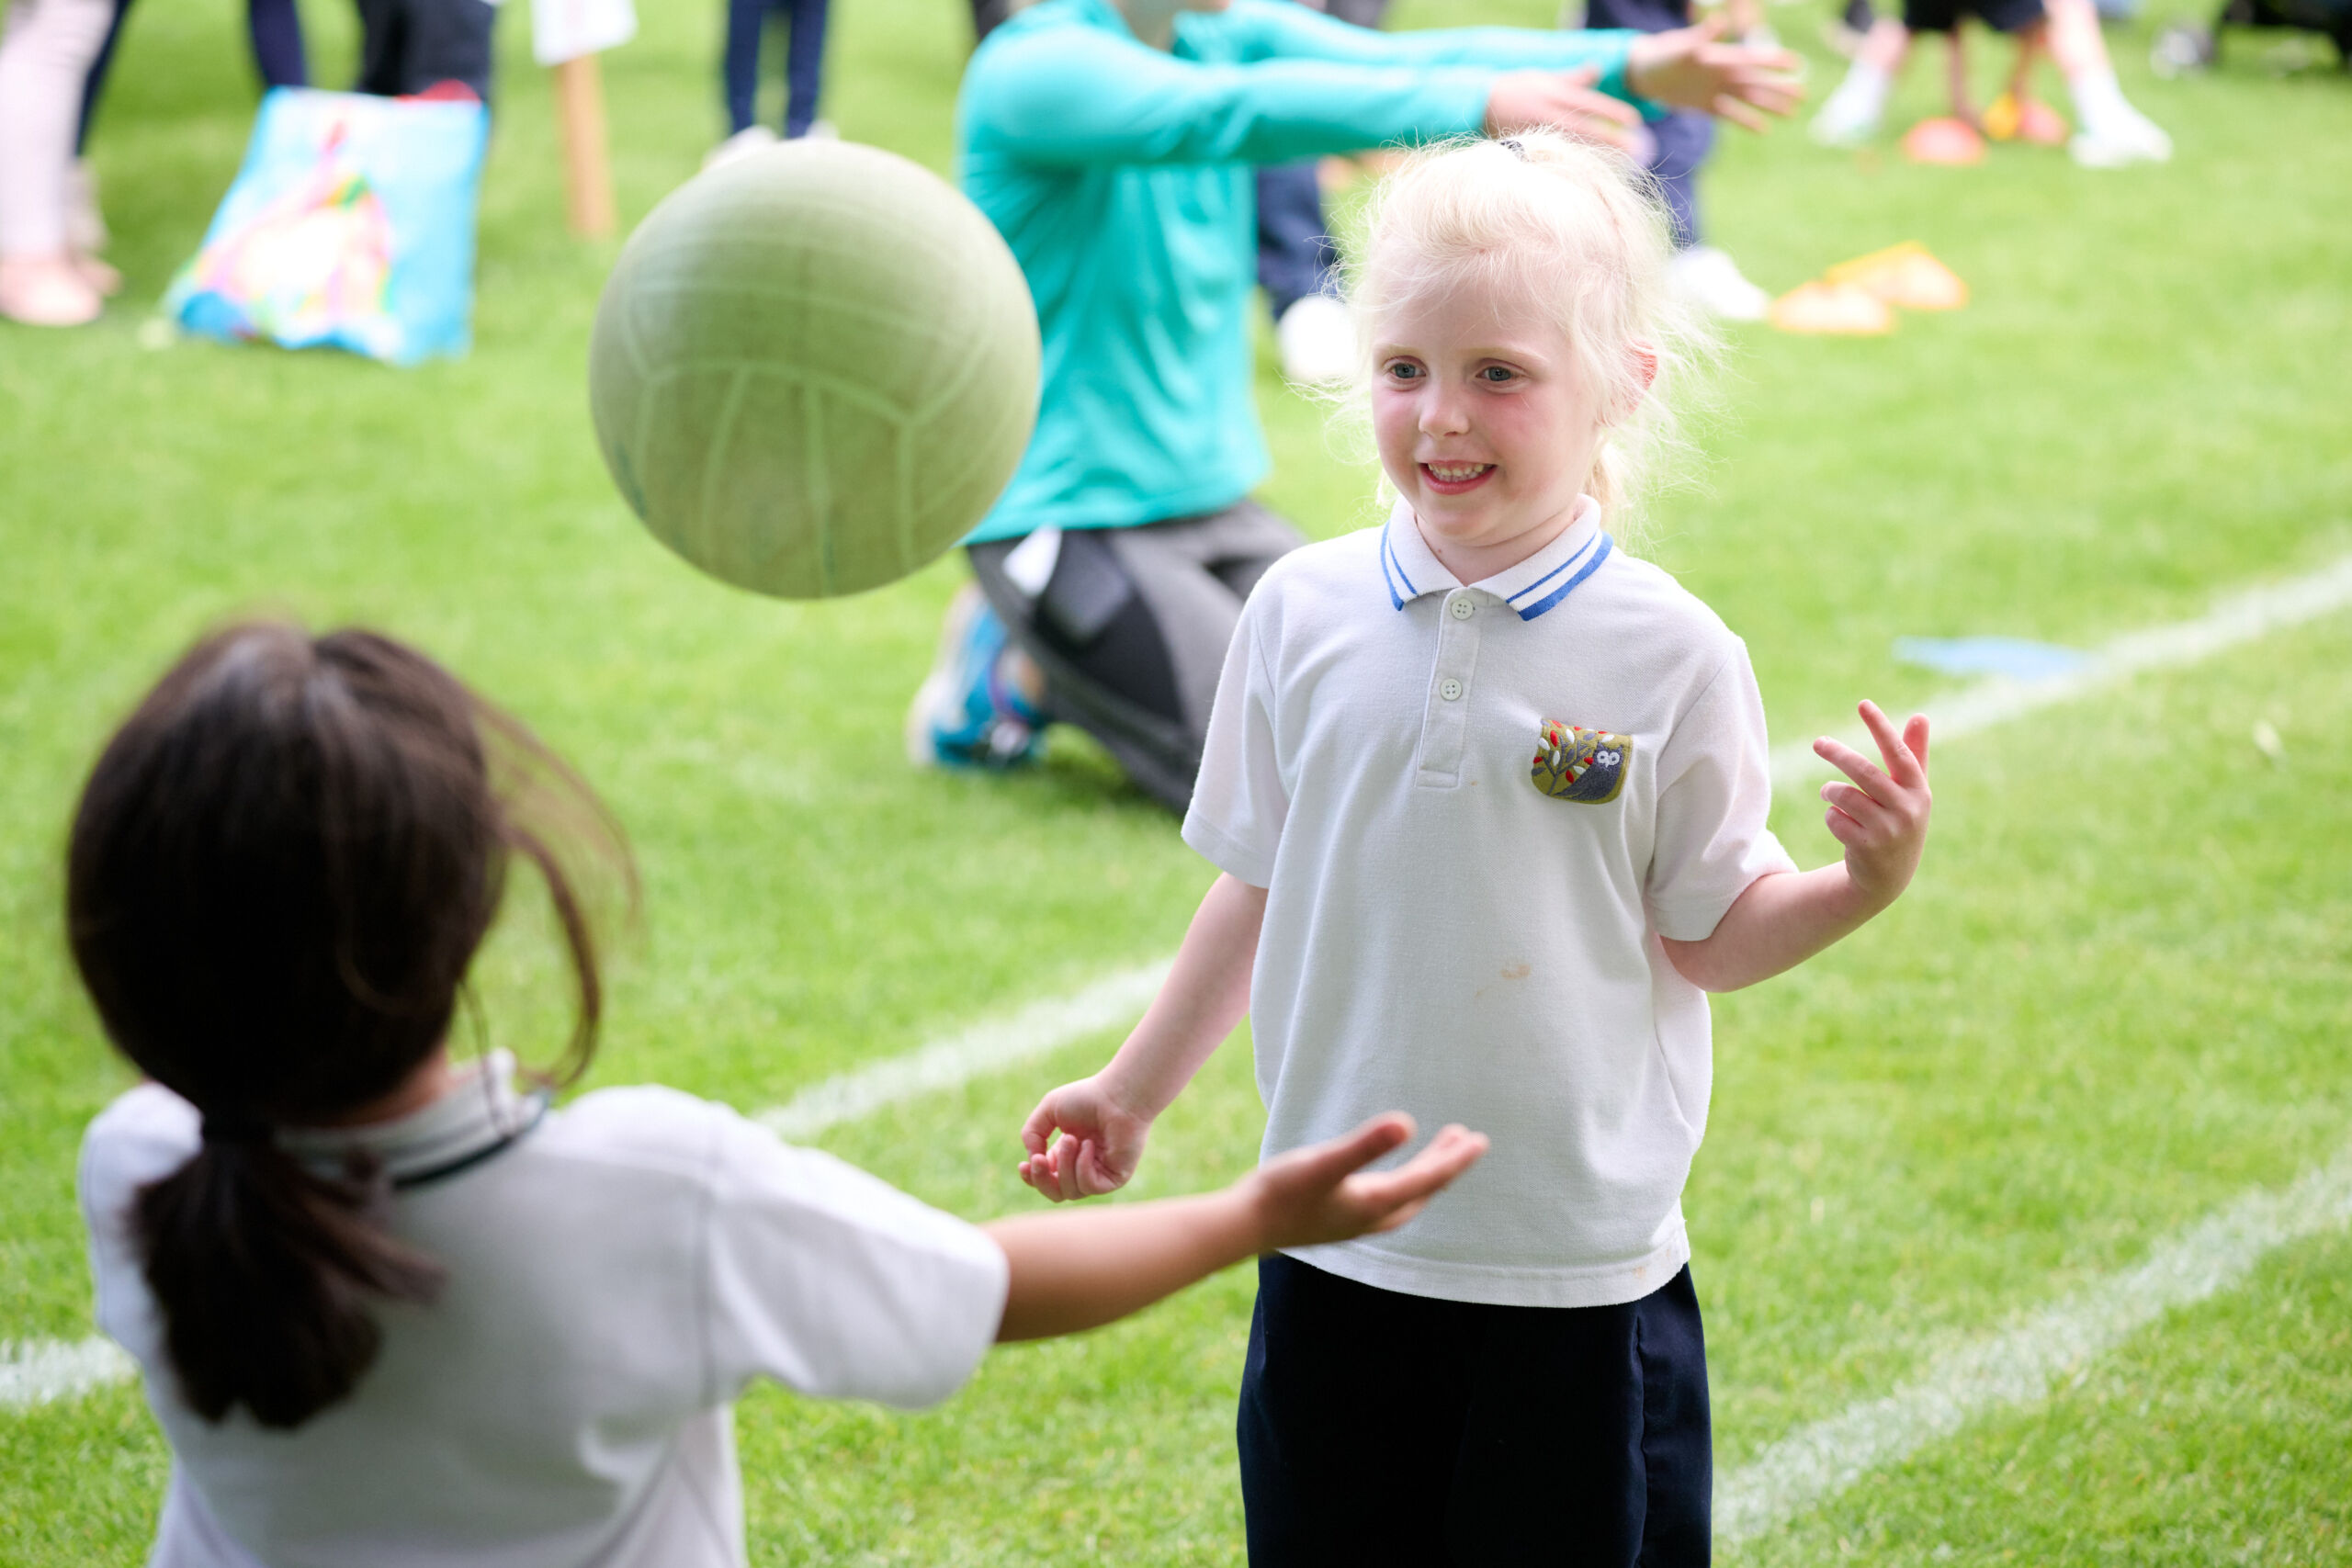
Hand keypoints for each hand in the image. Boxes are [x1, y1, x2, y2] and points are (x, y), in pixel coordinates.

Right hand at [1017, 1075, 1152, 1200]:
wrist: (1118, 1096)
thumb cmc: (1087, 1098)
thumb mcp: (1048, 1111)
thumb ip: (1032, 1134)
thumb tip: (1033, 1160)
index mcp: (1066, 1154)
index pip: (1045, 1179)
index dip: (1032, 1177)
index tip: (1024, 1165)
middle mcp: (1082, 1167)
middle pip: (1054, 1193)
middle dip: (1042, 1179)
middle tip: (1040, 1159)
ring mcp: (1099, 1175)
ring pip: (1070, 1191)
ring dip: (1064, 1165)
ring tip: (1072, 1138)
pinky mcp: (1114, 1179)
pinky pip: (1089, 1186)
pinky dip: (1083, 1167)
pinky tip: (1090, 1145)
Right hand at [1246, 1114, 1488, 1251]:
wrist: (1244, 1228)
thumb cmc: (1281, 1192)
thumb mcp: (1325, 1161)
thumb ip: (1365, 1144)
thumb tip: (1407, 1123)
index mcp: (1376, 1202)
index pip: (1428, 1178)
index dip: (1456, 1158)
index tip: (1479, 1139)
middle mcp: (1372, 1217)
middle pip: (1422, 1190)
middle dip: (1446, 1165)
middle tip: (1468, 1139)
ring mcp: (1355, 1223)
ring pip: (1405, 1200)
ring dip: (1425, 1176)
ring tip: (1436, 1156)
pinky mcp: (1338, 1221)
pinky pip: (1385, 1204)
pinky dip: (1400, 1187)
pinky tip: (1385, 1181)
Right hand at [1484, 67, 1644, 149]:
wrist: (1480, 105)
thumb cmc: (1517, 89)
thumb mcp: (1545, 77)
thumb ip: (1573, 77)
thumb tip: (1597, 69)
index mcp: (1553, 93)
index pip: (1589, 103)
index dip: (1612, 112)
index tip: (1635, 120)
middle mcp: (1547, 112)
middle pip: (1585, 127)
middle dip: (1610, 138)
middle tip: (1634, 148)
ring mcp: (1536, 131)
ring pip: (1572, 146)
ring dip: (1596, 155)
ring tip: (1619, 164)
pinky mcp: (1527, 147)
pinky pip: (1555, 158)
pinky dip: (1574, 165)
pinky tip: (1590, 172)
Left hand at [1625, 17, 1804, 130]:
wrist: (1645, 73)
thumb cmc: (1663, 54)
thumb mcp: (1681, 46)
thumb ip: (1702, 36)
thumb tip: (1720, 21)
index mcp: (1720, 58)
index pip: (1753, 59)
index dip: (1773, 61)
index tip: (1796, 63)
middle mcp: (1723, 74)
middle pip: (1756, 82)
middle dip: (1779, 88)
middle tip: (1804, 94)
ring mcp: (1716, 91)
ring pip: (1748, 99)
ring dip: (1769, 105)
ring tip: (1792, 112)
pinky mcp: (1706, 107)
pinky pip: (1730, 115)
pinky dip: (1745, 121)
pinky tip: (1764, 129)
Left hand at [1813, 700, 1931, 908]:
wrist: (1889, 875)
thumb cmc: (1899, 821)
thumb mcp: (1910, 791)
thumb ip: (1914, 754)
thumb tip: (1920, 716)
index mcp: (1918, 789)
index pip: (1898, 752)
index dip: (1880, 727)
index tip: (1863, 703)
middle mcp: (1907, 809)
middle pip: (1864, 771)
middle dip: (1837, 754)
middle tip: (1818, 743)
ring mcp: (1888, 830)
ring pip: (1844, 795)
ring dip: (1830, 791)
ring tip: (1829, 794)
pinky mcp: (1867, 848)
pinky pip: (1835, 819)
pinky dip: (1831, 816)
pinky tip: (1840, 823)